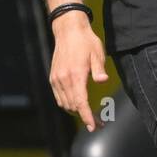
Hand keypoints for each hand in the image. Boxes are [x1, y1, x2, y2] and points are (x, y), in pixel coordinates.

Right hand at [48, 14, 108, 131]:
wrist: (68, 30)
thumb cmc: (86, 41)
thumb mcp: (97, 53)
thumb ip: (99, 69)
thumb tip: (102, 80)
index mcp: (76, 75)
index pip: (81, 102)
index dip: (87, 117)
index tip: (93, 127)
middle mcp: (64, 79)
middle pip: (73, 106)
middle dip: (85, 117)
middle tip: (99, 122)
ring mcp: (56, 79)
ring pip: (65, 104)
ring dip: (76, 111)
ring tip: (89, 114)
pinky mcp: (53, 77)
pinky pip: (59, 97)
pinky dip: (67, 104)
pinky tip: (77, 104)